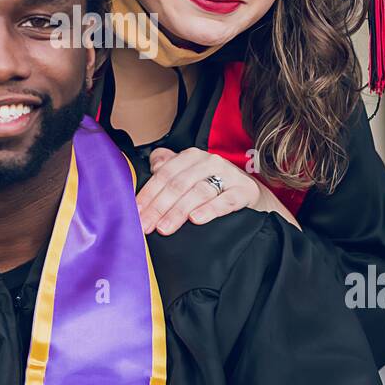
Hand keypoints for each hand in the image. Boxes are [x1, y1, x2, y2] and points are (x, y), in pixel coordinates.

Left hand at [137, 147, 270, 234]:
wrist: (248, 192)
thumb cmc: (212, 184)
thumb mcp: (188, 174)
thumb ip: (167, 168)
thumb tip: (151, 167)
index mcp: (191, 156)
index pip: (164, 174)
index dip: (148, 194)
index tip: (136, 213)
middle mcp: (209, 162)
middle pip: (178, 185)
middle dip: (159, 207)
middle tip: (146, 226)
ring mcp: (228, 175)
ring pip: (199, 192)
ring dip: (179, 211)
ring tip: (164, 227)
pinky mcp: (244, 191)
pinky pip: (225, 201)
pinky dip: (209, 210)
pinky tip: (196, 219)